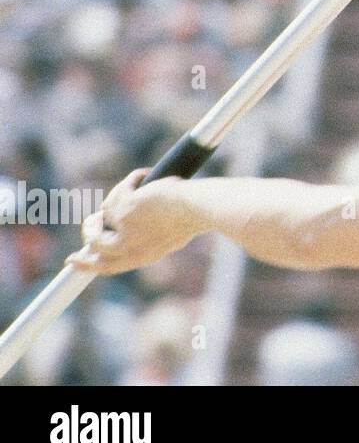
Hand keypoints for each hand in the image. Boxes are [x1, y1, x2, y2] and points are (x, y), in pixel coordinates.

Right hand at [67, 169, 201, 274]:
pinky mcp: (125, 207)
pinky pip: (120, 191)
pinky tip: (145, 175)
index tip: (73, 260)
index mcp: (142, 257)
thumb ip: (149, 240)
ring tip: (138, 187)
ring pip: (104, 213)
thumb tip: (127, 230)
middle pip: (93, 244)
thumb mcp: (170, 237)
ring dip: (118, 197)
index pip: (106, 267)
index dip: (87, 264)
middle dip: (89, 230)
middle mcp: (129, 247)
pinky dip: (132, 180)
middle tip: (92, 220)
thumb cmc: (194, 218)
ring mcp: (125, 228)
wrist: (200, 207)